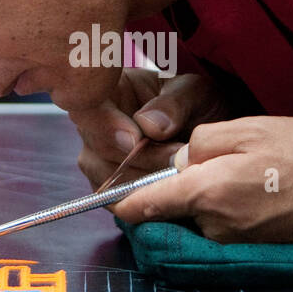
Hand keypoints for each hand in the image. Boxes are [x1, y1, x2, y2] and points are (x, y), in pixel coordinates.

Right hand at [69, 69, 227, 189]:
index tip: (136, 141)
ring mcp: (97, 159)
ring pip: (108, 181)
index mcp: (107, 90)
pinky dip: (146, 198)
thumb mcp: (193, 92)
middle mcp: (93, 126)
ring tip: (179, 169)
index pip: (87, 108)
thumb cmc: (196, 103)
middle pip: (98, 151)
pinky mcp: (109, 188)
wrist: (205, 131)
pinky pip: (118, 201)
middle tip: (177, 158)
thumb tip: (149, 127)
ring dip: (147, 181)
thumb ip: (173, 104)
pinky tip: (171, 186)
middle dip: (141, 160)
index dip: (106, 127)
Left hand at [112, 116, 292, 244]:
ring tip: (251, 169)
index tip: (107, 191)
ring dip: (209, 191)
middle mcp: (211, 225)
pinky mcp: (248, 247)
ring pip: (198, 211)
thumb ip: (203, 141)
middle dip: (180, 181)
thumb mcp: (251, 128)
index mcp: (205, 192)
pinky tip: (260, 186)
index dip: (120, 197)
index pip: (141, 205)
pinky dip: (229, 204)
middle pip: (171, 204)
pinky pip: (221, 222)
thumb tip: (180, 158)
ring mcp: (230, 241)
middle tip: (216, 155)